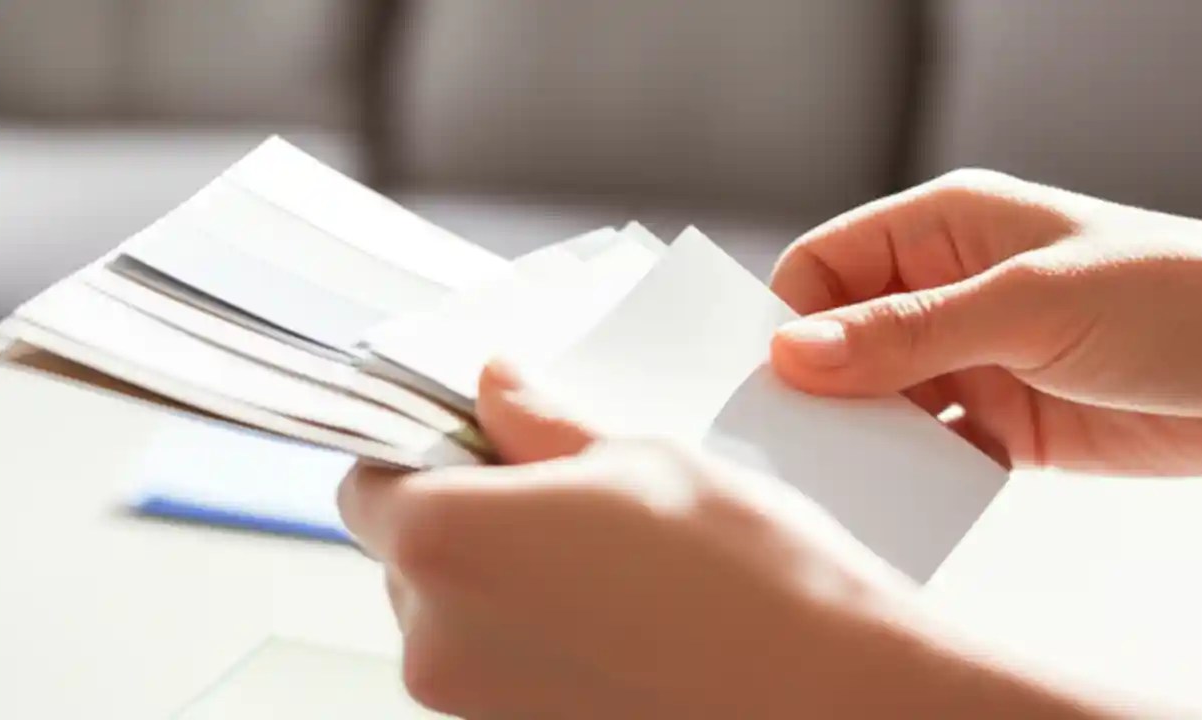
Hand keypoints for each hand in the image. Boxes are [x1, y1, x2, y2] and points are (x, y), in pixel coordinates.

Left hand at [339, 361, 1111, 718]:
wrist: (835, 699)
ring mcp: (473, 708)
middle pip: (408, 553)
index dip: (419, 452)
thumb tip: (496, 390)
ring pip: (453, 613)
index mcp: (447, 542)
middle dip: (468, 515)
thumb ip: (539, 426)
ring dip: (503, 578)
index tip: (473, 439)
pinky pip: (496, 666)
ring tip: (606, 560)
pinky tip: (620, 613)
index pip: (367, 481)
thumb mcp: (638, 462)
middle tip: (560, 493)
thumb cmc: (749, 582)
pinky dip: (534, 635)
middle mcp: (435, 641)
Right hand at [771, 169, 1201, 474]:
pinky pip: (930, 448)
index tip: (767, 378)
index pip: (828, 266)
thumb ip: (909, 331)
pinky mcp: (1000, 423)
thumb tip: (794, 351)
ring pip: (881, 397)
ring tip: (848, 473)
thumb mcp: (1029, 305)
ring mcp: (974, 358)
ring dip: (867, 434)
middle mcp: (949, 290)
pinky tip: (910, 492)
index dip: (789, 317)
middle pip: (844, 336)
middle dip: (820, 384)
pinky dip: (914, 471)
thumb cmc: (1177, 299)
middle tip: (792, 437)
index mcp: (945, 229)